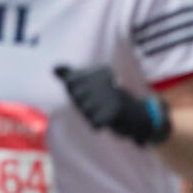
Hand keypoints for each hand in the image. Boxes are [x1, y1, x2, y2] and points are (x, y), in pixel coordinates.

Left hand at [54, 65, 169, 144]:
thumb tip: (54, 68)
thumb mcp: (91, 85)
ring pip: (84, 110)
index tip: (91, 92)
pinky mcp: (115, 111)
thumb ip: (71, 76)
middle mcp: (106, 79)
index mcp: (100, 71)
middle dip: (83, 104)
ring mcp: (111, 95)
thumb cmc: (109, 100)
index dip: (76, 92)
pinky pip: (93, 122)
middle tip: (99, 104)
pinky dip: (98, 124)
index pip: (70, 83)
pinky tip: (108, 119)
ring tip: (104, 111)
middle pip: (76, 97)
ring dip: (91, 115)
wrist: (138, 117)